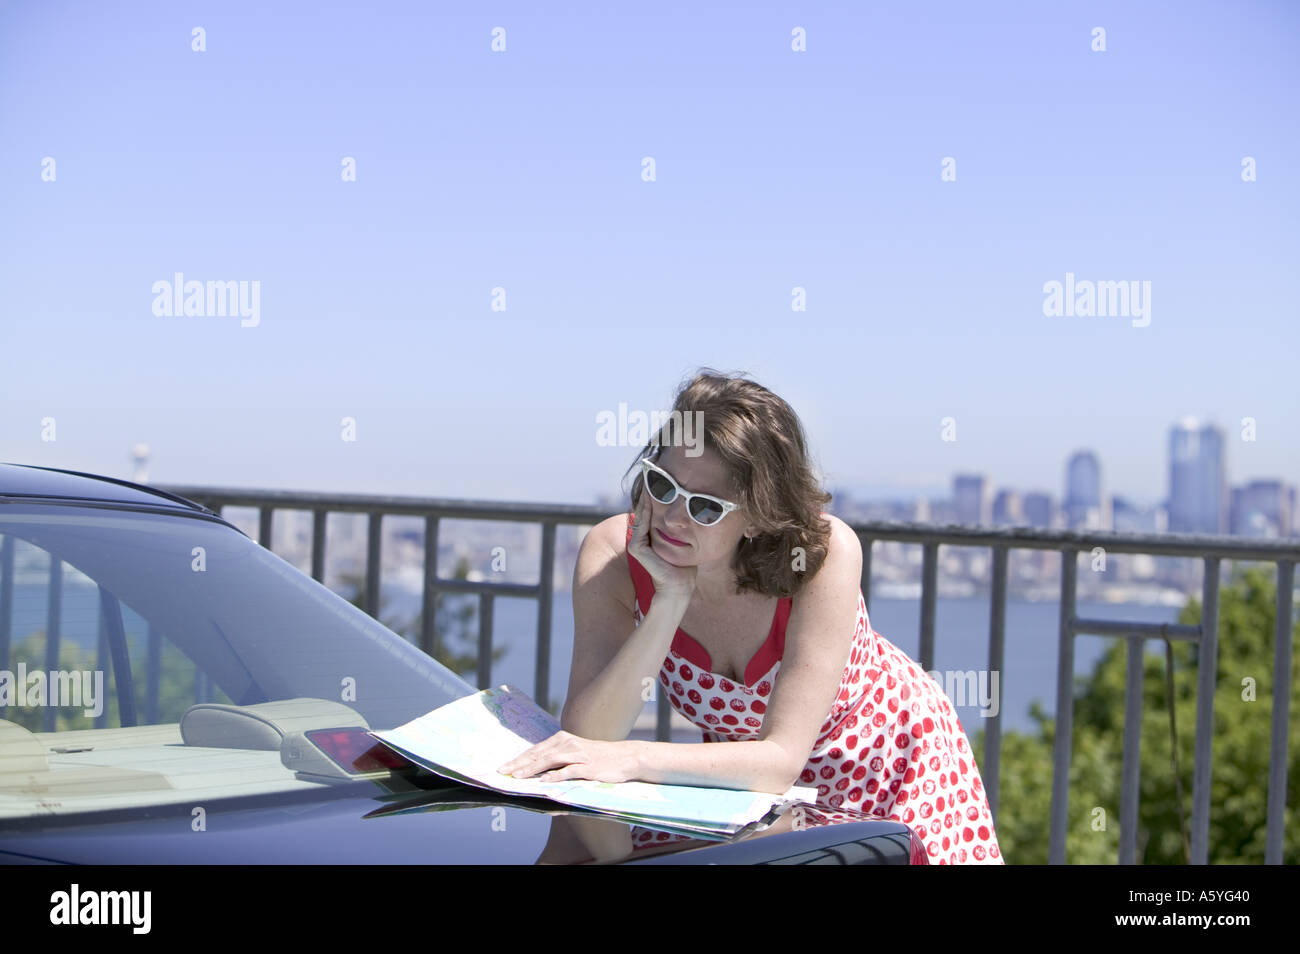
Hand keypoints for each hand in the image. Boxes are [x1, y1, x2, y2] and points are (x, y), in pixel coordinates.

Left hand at [497, 731, 638, 783]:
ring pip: (550, 761)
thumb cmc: (597, 758)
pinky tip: (544, 781)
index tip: (502, 768)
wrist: (624, 757)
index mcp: (562, 740)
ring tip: (518, 777)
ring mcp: (578, 754)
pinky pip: (569, 771)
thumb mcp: (574, 753)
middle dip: (519, 764)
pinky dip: (556, 775)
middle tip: (502, 773)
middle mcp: (567, 744)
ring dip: (532, 769)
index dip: (518, 759)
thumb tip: (536, 770)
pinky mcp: (588, 766)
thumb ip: (556, 759)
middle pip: (538, 754)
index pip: (535, 750)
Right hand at [629, 490, 697, 600]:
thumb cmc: (686, 566)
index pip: (650, 513)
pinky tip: (650, 497)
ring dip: (647, 498)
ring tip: (652, 482)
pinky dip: (645, 510)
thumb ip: (682, 528)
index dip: (656, 497)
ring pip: (642, 515)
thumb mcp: (686, 542)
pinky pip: (641, 524)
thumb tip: (693, 508)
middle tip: (654, 475)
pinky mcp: (636, 548)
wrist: (681, 585)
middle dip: (651, 494)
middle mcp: (640, 540)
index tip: (663, 481)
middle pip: (645, 511)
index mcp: (650, 539)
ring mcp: (636, 543)